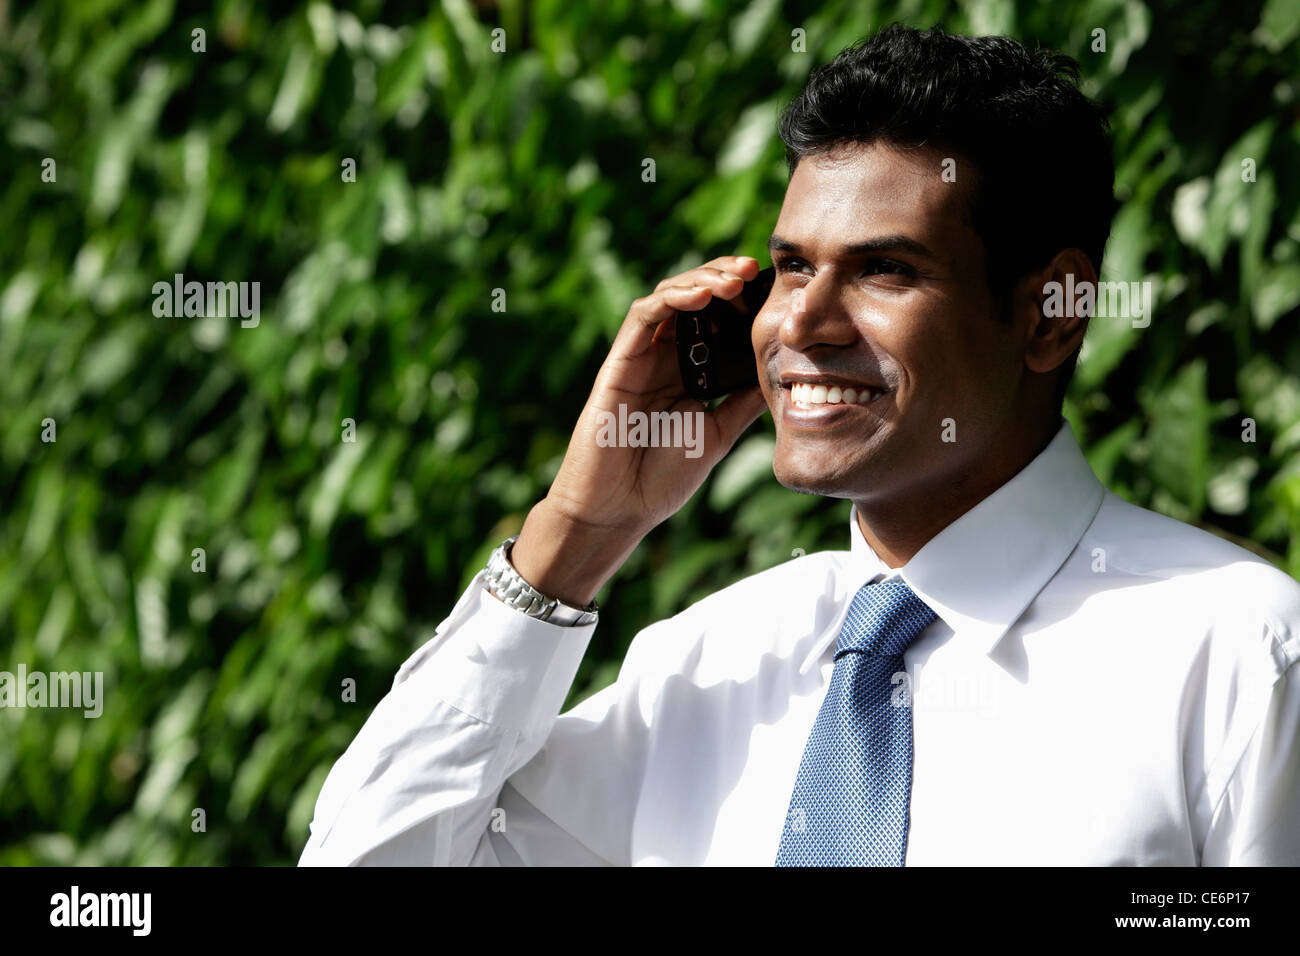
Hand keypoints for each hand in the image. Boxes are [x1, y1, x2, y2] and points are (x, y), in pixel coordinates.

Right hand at [510, 255, 768, 606]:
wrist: (620, 508)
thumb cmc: (662, 477)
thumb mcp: (718, 432)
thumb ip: (742, 400)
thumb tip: (780, 371)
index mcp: (688, 372)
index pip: (714, 320)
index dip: (740, 299)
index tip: (771, 288)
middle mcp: (664, 358)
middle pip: (693, 299)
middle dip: (723, 276)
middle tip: (753, 269)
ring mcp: (641, 358)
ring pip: (668, 298)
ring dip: (700, 281)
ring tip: (733, 279)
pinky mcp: (619, 363)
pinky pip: (642, 318)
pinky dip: (670, 300)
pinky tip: (700, 297)